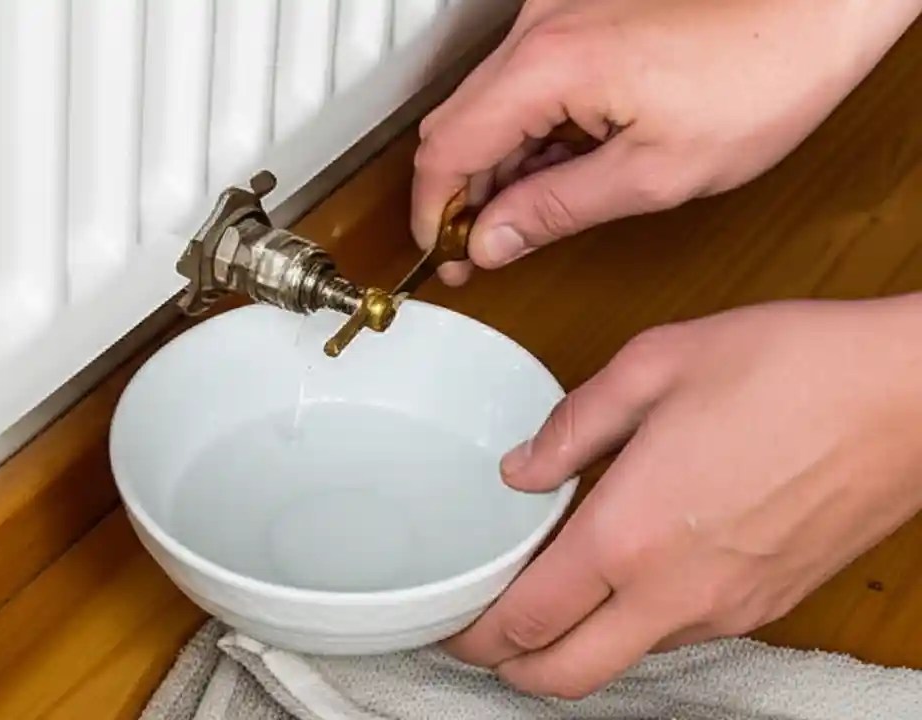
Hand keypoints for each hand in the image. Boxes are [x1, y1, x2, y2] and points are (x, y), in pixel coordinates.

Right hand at [413, 0, 921, 285]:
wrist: (817, 9)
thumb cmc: (762, 76)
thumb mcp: (653, 175)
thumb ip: (556, 211)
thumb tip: (493, 241)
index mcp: (549, 66)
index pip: (446, 150)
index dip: (432, 212)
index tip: (441, 250)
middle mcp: (539, 28)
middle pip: (454, 124)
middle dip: (458, 192)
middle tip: (479, 246)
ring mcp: (554, 14)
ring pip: (483, 104)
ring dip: (493, 163)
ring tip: (525, 215)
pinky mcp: (574, 14)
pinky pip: (520, 81)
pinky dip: (524, 130)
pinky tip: (554, 167)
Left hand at [444, 294, 921, 697]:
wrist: (912, 394)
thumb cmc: (792, 368)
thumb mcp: (657, 365)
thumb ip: (573, 424)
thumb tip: (522, 470)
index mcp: (629, 535)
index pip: (526, 619)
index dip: (474, 634)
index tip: (450, 622)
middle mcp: (674, 592)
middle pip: (566, 675)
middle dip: (510, 667)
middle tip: (482, 637)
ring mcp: (728, 609)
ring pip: (624, 660)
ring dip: (575, 646)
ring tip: (550, 597)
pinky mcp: (769, 605)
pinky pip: (680, 636)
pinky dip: (634, 627)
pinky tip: (628, 576)